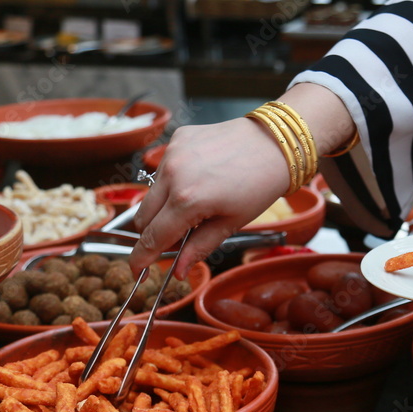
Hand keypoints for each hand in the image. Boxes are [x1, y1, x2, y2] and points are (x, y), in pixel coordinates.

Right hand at [129, 117, 289, 277]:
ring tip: (196, 206)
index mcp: (187, 199)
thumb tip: (177, 271)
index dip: (141, 259)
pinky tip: (199, 180)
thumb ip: (199, 248)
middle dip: (155, 234)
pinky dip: (174, 182)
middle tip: (180, 238)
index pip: (152, 237)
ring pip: (151, 194)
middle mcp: (172, 173)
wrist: (274, 144)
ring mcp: (172, 153)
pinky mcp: (176, 139)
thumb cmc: (259, 185)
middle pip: (144, 218)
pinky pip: (163, 170)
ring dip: (164, 208)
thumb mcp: (231, 223)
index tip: (138, 272)